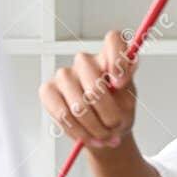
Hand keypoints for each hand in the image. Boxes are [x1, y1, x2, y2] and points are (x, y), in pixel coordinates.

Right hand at [38, 29, 137, 150]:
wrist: (105, 131)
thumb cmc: (118, 112)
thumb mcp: (129, 103)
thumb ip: (125, 91)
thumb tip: (117, 83)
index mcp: (109, 57)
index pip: (113, 39)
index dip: (116, 57)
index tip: (120, 83)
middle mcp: (85, 62)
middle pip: (91, 76)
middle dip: (106, 110)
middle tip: (115, 126)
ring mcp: (64, 75)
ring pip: (78, 102)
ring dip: (94, 127)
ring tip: (104, 137)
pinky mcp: (48, 91)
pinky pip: (62, 114)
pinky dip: (78, 131)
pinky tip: (88, 137)